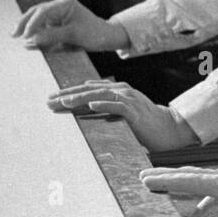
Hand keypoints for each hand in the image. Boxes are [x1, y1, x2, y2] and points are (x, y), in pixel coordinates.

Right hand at [13, 0, 129, 51]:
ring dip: (27, 28)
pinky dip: (34, 32)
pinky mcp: (57, 23)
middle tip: (13, 35)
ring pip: (37, 19)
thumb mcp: (73, 35)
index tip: (25, 36)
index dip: (31, 23)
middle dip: (24, 23)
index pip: (43, 11)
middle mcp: (60, 6)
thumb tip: (30, 40)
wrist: (106, 37)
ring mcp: (58, 14)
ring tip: (17, 38)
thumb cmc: (94, 33)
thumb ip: (51, 36)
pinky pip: (42, 26)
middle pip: (36, 12)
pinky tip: (27, 39)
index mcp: (65, 3)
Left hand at [48, 79, 198, 151]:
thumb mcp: (123, 110)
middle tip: (48, 101)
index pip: (88, 89)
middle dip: (68, 95)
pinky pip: (118, 107)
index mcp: (117, 90)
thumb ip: (107, 104)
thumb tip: (88, 101)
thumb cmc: (144, 122)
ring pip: (100, 96)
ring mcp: (129, 100)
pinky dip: (105, 105)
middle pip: (90, 91)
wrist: (168, 128)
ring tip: (64, 103)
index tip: (50, 99)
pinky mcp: (135, 112)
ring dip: (81, 99)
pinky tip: (92, 106)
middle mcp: (122, 91)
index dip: (69, 92)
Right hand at [140, 164, 217, 216]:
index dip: (169, 181)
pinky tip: (209, 214)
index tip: (145, 178)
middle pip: (200, 183)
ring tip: (172, 209)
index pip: (196, 181)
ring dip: (193, 201)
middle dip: (175, 186)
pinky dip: (214, 206)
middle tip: (149, 185)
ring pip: (214, 194)